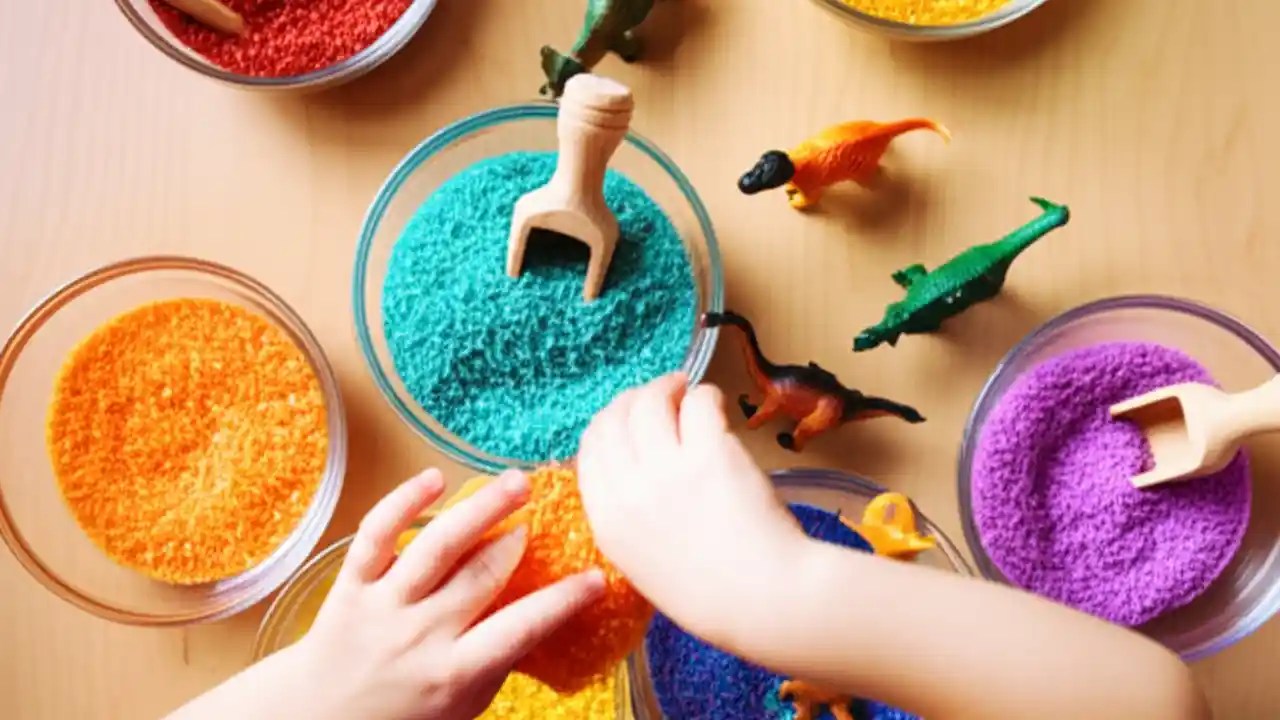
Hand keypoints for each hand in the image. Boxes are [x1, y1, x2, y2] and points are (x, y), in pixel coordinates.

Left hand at [290, 469, 604, 719]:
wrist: (315, 719)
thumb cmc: (402, 712)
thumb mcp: (462, 703)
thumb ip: (499, 661)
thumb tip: (546, 616)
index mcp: (453, 671)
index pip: (520, 629)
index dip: (563, 600)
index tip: (598, 577)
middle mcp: (420, 634)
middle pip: (480, 576)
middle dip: (518, 540)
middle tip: (544, 515)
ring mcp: (384, 605)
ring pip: (438, 546)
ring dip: (481, 508)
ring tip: (516, 482)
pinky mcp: (351, 581)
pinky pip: (377, 533)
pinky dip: (404, 501)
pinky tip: (435, 478)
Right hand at [576, 374, 806, 642]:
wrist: (762, 601)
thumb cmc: (710, 593)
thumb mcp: (642, 562)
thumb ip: (628, 515)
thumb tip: (632, 466)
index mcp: (607, 522)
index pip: (591, 449)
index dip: (609, 423)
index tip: (628, 417)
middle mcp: (628, 491)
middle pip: (614, 418)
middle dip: (635, 398)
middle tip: (660, 396)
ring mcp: (667, 469)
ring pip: (651, 402)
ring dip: (668, 387)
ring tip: (687, 390)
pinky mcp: (710, 453)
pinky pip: (698, 403)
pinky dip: (706, 396)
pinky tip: (716, 405)